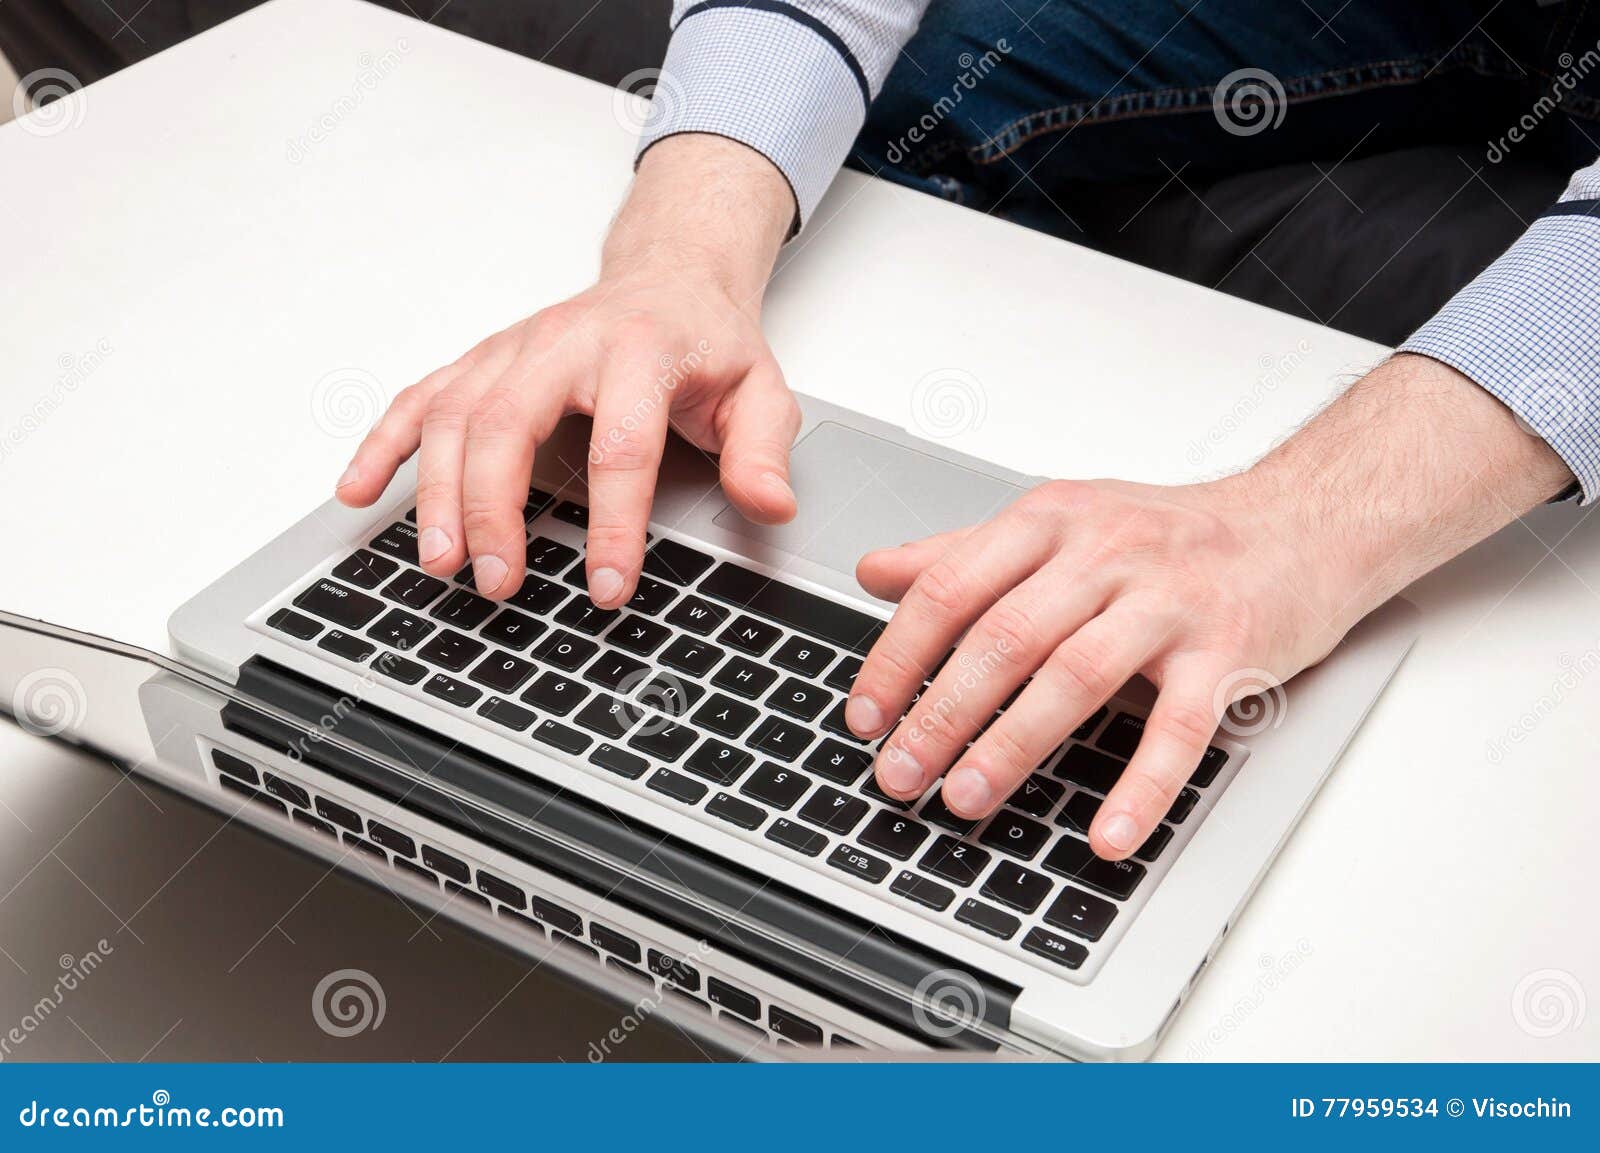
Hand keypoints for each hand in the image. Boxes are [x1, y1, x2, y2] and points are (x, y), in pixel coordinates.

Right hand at [334, 135, 797, 606]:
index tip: (608, 586)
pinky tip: (357, 491)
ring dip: (435, 493)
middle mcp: (563, 344)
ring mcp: (512, 350)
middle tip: (498, 581)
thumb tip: (769, 505)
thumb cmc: (707, 340)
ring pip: (453, 416)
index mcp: (640, 350)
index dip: (613, 525)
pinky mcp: (481, 361)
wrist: (669, 276)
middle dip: (495, 510)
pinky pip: (418, 399)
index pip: (621, 447)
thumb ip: (763, 451)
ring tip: (439, 562)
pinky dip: (381, 445)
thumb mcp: (761, 391)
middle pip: (509, 426)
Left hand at [848, 354, 1573, 858]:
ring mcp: (1169, 601)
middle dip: (941, 713)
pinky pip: (1178, 729)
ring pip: (1075, 677)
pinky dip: (1141, 788)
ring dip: (1013, 745)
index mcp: (1051, 521)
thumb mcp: (1060, 525)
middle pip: (1004, 636)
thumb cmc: (1171, 534)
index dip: (899, 656)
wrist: (1300, 523)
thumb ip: (966, 552)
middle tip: (900, 774)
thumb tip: (874, 571)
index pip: (952, 587)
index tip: (864, 715)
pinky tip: (1107, 835)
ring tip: (966, 797)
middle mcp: (1105, 552)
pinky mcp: (1228, 651)